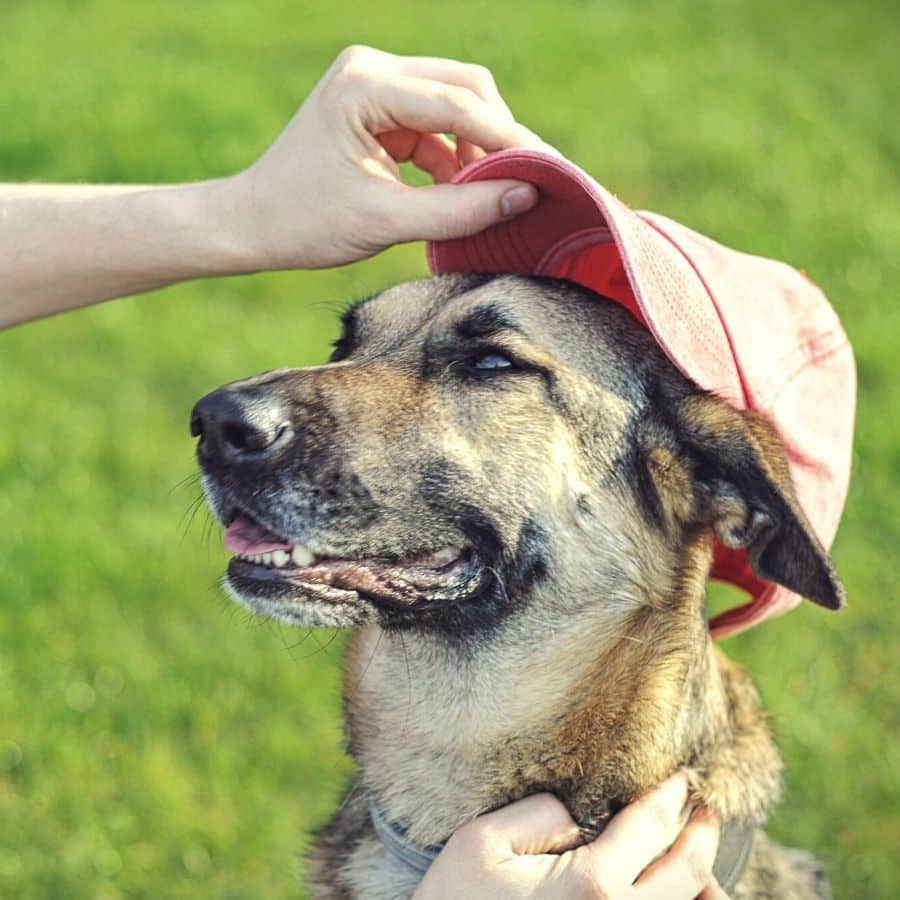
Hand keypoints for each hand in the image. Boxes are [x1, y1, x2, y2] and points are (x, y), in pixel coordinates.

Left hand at [224, 45, 548, 268]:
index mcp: (366, 86)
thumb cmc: (305, 223)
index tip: (546, 172)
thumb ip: (459, 210)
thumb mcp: (386, 222)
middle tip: (525, 182)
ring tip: (489, 196)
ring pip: (455, 104)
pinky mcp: (379, 108)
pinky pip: (435, 125)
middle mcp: (372, 70)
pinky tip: (461, 192)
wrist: (254, 224)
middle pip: (465, 87)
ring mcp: (376, 85)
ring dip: (476, 149)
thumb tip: (524, 197)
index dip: (508, 139)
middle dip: (498, 136)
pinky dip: (453, 157)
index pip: (458, 102)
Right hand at [412, 774, 727, 899]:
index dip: (671, 795)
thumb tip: (579, 810)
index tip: (681, 778)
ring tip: (697, 856)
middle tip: (703, 808)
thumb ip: (539, 814)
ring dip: (704, 880)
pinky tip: (681, 895)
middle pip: (688, 870)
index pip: (652, 825)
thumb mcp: (482, 842)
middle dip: (700, 831)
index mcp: (590, 884)